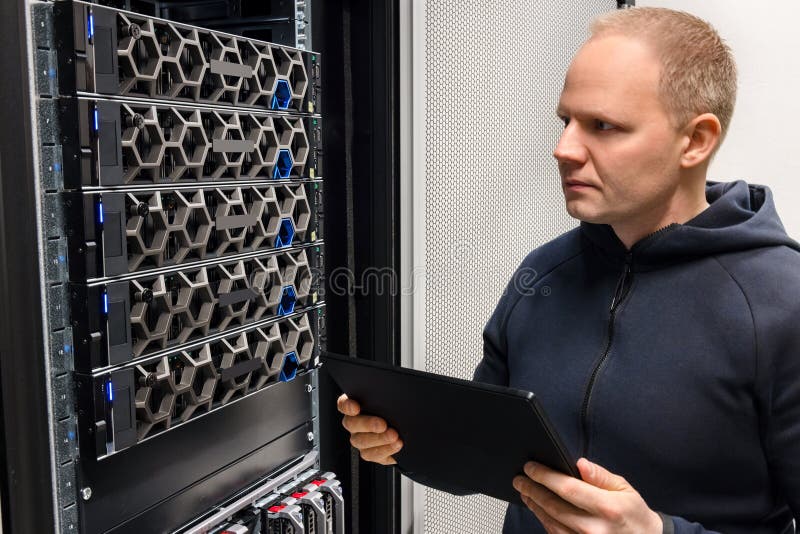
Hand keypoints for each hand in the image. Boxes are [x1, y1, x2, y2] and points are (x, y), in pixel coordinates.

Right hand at [337, 394, 403, 464]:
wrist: (407, 429)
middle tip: (383, 425)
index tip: (355, 407)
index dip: (347, 405)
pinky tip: (396, 445)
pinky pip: (372, 454)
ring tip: (394, 436)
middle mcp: (354, 424)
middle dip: (368, 424)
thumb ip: (384, 397)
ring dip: (379, 439)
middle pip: (351, 424)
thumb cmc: (395, 411)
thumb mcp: (390, 401)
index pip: (344, 404)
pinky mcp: (370, 453)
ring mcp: (360, 439)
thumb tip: (389, 394)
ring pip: (361, 441)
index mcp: (355, 407)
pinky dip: (386, 450)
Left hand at [512, 458, 662, 533]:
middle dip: (532, 490)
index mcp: (608, 508)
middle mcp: (595, 528)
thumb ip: (601, 476)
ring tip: (525, 492)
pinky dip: (544, 520)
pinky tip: (538, 509)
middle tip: (519, 479)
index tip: (530, 467)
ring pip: (551, 522)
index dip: (545, 476)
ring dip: (534, 505)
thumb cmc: (634, 515)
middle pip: (554, 506)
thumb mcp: (625, 490)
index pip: (568, 488)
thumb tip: (580, 463)